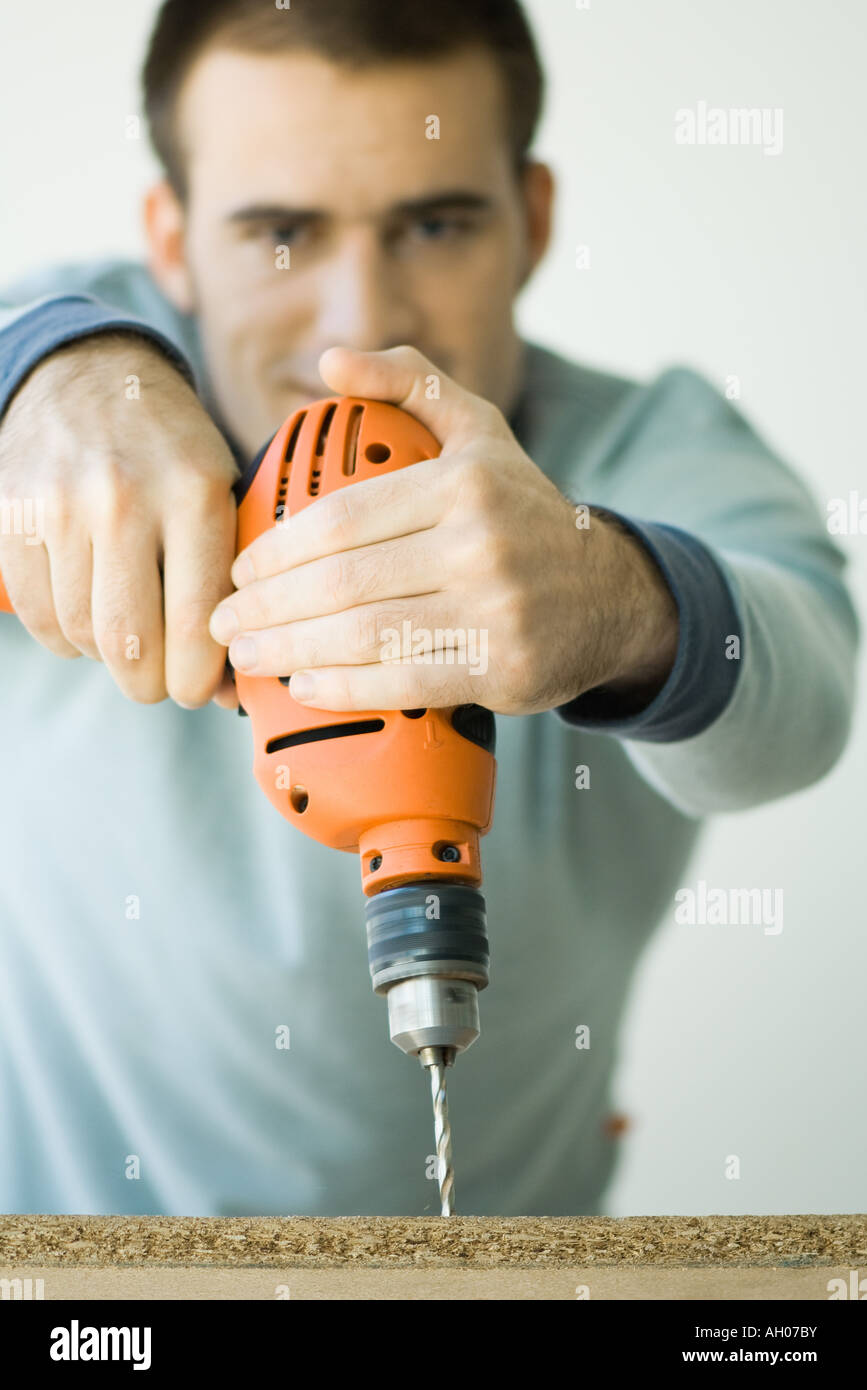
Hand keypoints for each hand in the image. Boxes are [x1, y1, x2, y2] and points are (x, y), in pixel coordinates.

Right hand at [0, 333, 238, 707]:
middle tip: (159, 683)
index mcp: (194, 491)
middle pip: (132, 643)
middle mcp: (125, 498)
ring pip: (83, 635)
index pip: (198, 620)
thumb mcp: (221, 489)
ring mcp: (61, 507)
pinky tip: (87, 618)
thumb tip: (237, 684)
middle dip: (150, 684)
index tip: (200, 688)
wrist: (88, 372)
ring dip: (107, 657)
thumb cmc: (171, 447)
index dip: (199, 677)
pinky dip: (66, 638)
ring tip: (127, 639)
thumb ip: (232, 578)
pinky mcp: (13, 517)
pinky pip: (40, 617)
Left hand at [209, 345, 677, 715]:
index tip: (241, 570)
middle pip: (342, 581)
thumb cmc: (523, 511)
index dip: (277, 549)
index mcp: (462, 483)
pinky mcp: (503, 669)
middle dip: (268, 607)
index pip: (342, 518)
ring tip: (249, 655)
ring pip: (365, 635)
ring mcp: (495, 612)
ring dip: (291, 651)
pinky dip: (345, 688)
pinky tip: (306, 684)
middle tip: (225, 621)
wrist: (610, 595)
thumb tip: (331, 360)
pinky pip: (404, 683)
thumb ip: (409, 385)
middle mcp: (481, 544)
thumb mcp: (480, 432)